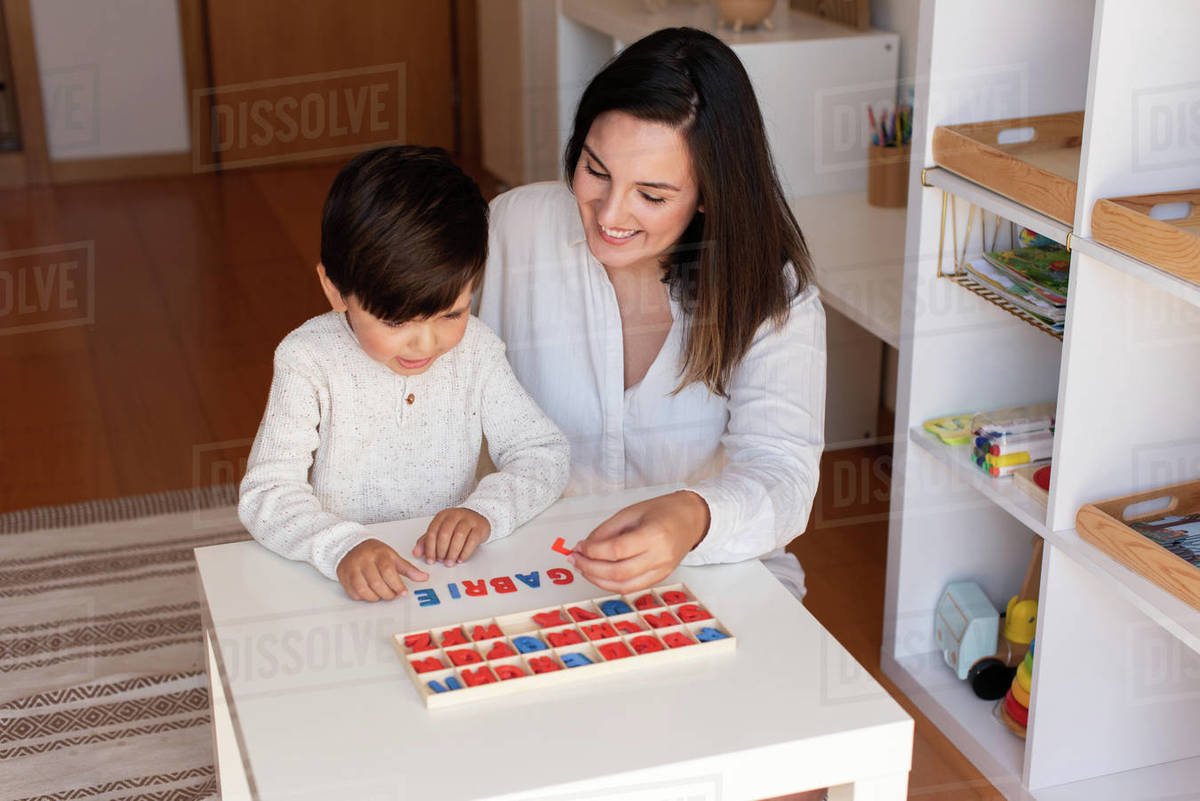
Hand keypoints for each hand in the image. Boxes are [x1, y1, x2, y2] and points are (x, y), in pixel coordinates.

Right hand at [336, 539, 429, 601]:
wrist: (351, 546)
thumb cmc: (374, 552)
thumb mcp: (392, 556)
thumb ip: (408, 568)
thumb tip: (423, 577)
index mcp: (378, 554)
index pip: (388, 571)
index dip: (397, 585)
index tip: (403, 592)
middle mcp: (364, 560)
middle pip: (376, 582)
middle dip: (387, 593)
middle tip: (393, 595)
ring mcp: (352, 569)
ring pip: (363, 590)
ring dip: (375, 597)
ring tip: (381, 595)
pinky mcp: (344, 577)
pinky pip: (354, 593)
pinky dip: (363, 597)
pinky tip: (369, 593)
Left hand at [412, 507, 490, 565]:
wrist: (477, 518)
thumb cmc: (457, 526)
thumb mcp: (440, 531)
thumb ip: (427, 541)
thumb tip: (416, 552)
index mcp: (442, 516)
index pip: (432, 531)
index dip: (430, 548)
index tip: (430, 560)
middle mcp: (455, 516)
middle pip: (445, 533)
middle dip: (441, 550)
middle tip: (441, 561)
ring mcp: (468, 520)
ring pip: (459, 536)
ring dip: (453, 552)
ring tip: (450, 562)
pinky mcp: (479, 527)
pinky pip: (472, 540)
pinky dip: (465, 552)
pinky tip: (461, 559)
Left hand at [569, 491, 710, 592]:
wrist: (691, 519)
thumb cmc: (662, 511)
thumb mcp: (630, 512)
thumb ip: (606, 531)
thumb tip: (583, 547)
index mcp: (654, 534)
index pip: (617, 550)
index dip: (593, 551)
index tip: (579, 546)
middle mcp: (660, 556)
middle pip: (618, 572)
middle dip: (590, 568)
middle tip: (574, 559)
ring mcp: (662, 571)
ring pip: (623, 586)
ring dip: (597, 580)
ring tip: (583, 568)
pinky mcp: (660, 578)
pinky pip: (632, 588)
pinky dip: (611, 584)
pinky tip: (599, 575)